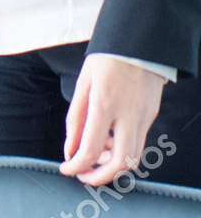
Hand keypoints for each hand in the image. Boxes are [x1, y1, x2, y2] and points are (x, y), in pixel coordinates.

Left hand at [61, 54, 165, 185]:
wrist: (139, 41)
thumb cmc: (106, 58)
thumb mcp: (83, 83)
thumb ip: (76, 119)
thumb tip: (70, 149)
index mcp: (105, 104)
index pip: (90, 149)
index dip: (76, 165)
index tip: (66, 169)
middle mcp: (128, 115)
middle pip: (120, 163)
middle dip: (101, 177)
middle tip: (83, 175)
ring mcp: (144, 117)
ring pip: (133, 156)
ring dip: (113, 164)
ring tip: (93, 157)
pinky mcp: (151, 115)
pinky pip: (138, 141)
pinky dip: (122, 149)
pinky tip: (108, 141)